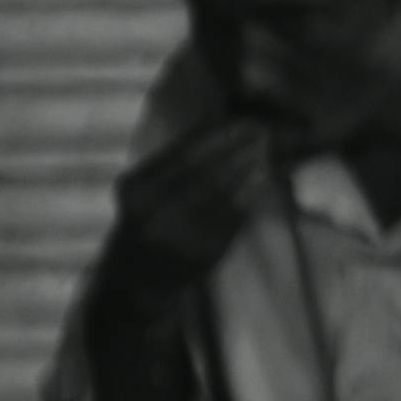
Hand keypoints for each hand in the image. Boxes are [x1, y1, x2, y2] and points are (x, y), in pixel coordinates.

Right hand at [105, 117, 280, 287]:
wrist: (136, 280)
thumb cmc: (143, 222)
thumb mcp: (142, 190)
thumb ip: (171, 163)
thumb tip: (217, 126)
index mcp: (135, 190)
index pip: (181, 155)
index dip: (214, 136)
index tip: (238, 121)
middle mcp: (154, 212)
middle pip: (205, 172)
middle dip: (236, 149)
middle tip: (260, 130)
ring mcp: (180, 234)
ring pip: (223, 193)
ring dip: (249, 168)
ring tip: (265, 150)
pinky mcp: (205, 252)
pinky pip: (233, 217)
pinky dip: (250, 194)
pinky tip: (262, 178)